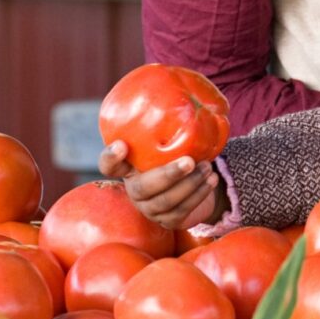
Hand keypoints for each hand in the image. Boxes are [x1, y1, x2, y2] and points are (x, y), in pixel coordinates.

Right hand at [98, 141, 226, 231]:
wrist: (198, 186)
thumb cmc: (181, 158)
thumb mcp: (173, 145)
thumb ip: (172, 131)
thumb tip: (193, 98)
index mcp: (130, 169)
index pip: (109, 165)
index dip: (110, 157)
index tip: (121, 144)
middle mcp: (135, 190)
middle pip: (142, 187)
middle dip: (168, 174)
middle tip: (189, 161)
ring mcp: (149, 208)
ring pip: (166, 201)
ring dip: (190, 184)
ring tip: (208, 167)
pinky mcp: (167, 221)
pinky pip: (181, 211)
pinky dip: (199, 194)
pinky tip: (210, 180)